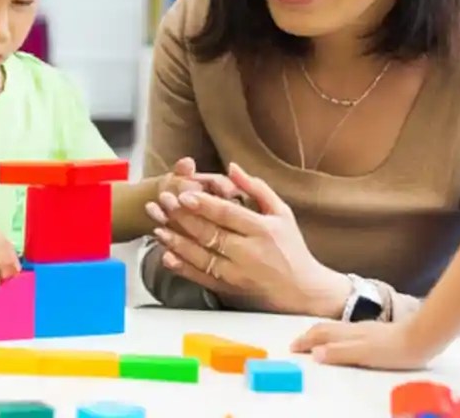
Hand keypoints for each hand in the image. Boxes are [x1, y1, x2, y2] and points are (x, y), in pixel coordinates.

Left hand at [147, 163, 349, 316]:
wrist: (302, 293)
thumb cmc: (291, 249)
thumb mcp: (282, 213)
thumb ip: (256, 189)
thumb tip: (232, 168)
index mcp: (263, 231)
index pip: (228, 215)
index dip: (204, 204)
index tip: (184, 194)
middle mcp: (248, 254)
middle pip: (209, 233)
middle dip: (181, 217)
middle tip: (161, 202)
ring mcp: (236, 274)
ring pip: (200, 256)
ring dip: (175, 240)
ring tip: (157, 225)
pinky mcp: (227, 290)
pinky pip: (200, 277)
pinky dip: (181, 266)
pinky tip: (166, 254)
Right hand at [291, 319, 437, 369]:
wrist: (421, 338)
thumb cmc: (394, 348)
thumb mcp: (364, 354)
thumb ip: (339, 352)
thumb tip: (314, 353)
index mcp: (348, 334)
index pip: (320, 334)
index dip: (305, 340)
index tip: (293, 347)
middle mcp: (353, 328)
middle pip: (325, 328)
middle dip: (309, 334)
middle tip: (298, 342)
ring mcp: (364, 329)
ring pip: (336, 328)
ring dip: (321, 333)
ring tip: (315, 339)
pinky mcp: (375, 332)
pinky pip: (346, 330)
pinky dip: (336, 334)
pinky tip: (344, 339)